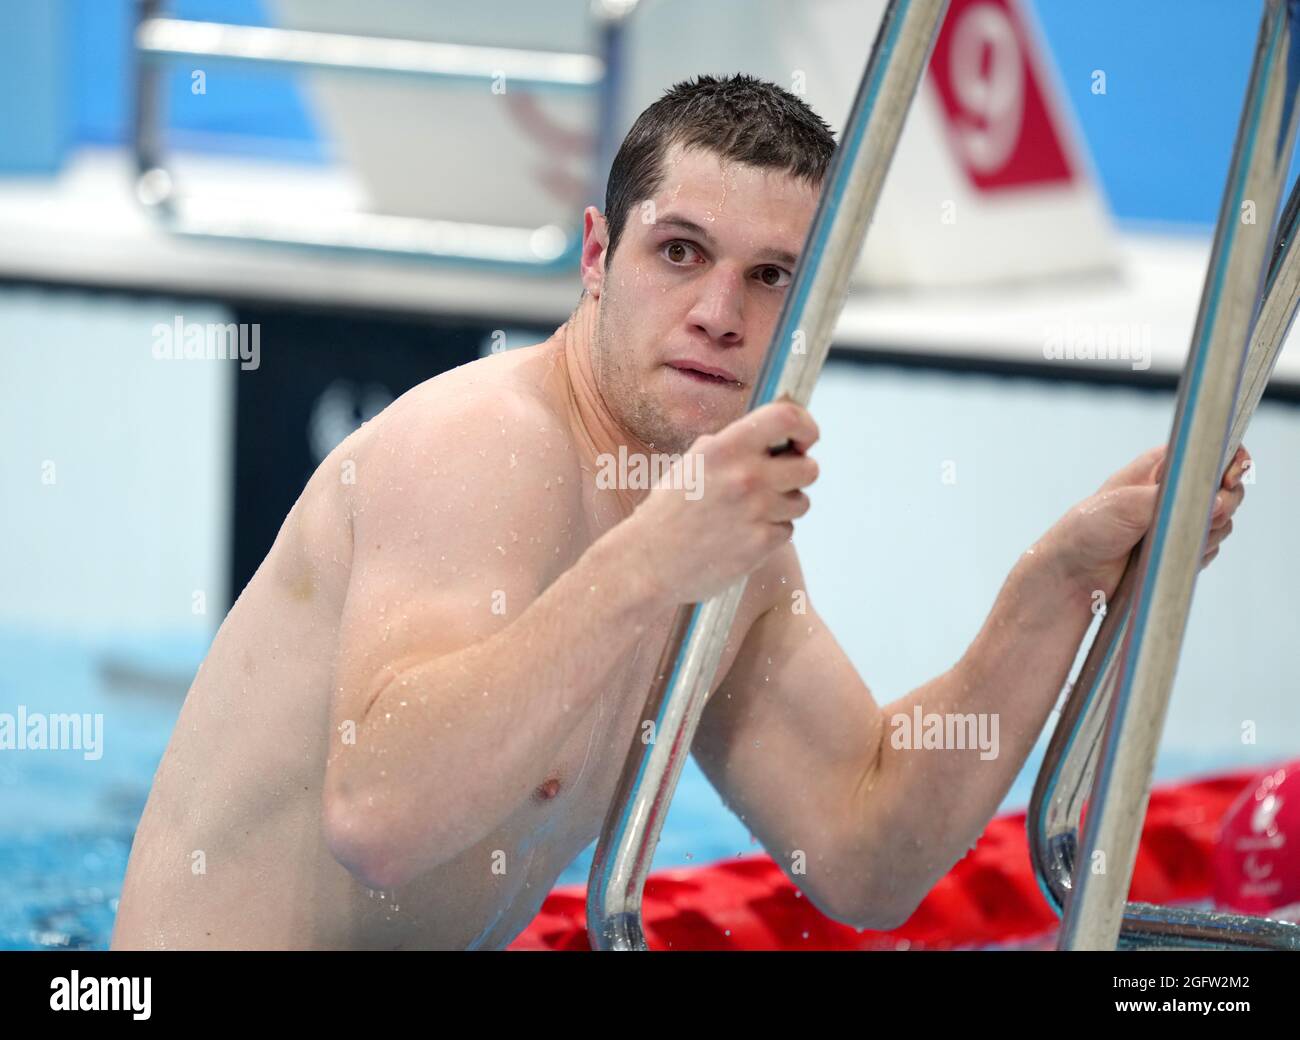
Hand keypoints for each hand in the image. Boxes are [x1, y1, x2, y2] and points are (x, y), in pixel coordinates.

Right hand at [624, 400, 819, 604]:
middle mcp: (745, 475)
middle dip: (800, 473)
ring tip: (751, 512)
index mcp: (725, 448)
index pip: (788, 417)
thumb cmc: (670, 510)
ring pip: (801, 502)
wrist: (647, 562)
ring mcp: (756, 511)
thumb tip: (774, 434)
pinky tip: (743, 534)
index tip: (805, 438)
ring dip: (785, 506)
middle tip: (781, 481)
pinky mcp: (760, 544)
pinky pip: (787, 530)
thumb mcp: (694, 463)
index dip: (806, 425)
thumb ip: (732, 445)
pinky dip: (771, 533)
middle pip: (809, 467)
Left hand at [1041, 442, 1250, 604]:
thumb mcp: (1123, 504)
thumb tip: (1214, 500)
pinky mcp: (1178, 548)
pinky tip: (1170, 558)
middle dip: (1223, 505)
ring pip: (1222, 522)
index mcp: (1158, 468)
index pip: (1209, 452)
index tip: (1230, 479)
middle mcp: (1172, 491)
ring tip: (1169, 542)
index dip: (1229, 461)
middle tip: (1203, 519)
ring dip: (1208, 534)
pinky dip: (1198, 554)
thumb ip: (1169, 498)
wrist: (1070, 576)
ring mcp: (1177, 521)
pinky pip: (1208, 549)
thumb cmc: (1086, 531)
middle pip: (1226, 489)